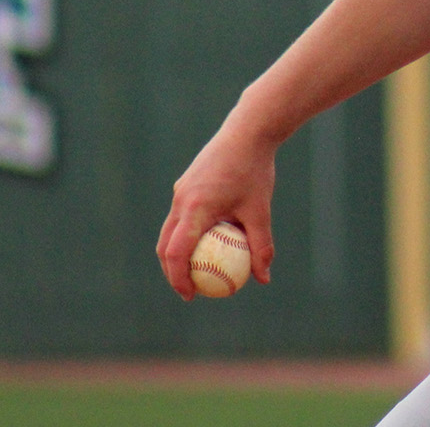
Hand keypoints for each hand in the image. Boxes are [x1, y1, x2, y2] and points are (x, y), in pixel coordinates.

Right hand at [156, 112, 277, 299]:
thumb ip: (261, 246)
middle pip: (165, 245)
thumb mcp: (260, 211)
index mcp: (195, 208)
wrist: (246, 133)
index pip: (176, 252)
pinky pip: (180, 216)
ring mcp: (180, 191)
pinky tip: (207, 241)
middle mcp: (181, 200)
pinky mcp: (185, 185)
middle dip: (172, 271)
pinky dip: (186, 234)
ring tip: (195, 270)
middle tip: (189, 289)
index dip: (178, 278)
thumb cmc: (255, 171)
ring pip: (170, 230)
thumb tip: (264, 279)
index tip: (191, 295)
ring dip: (177, 253)